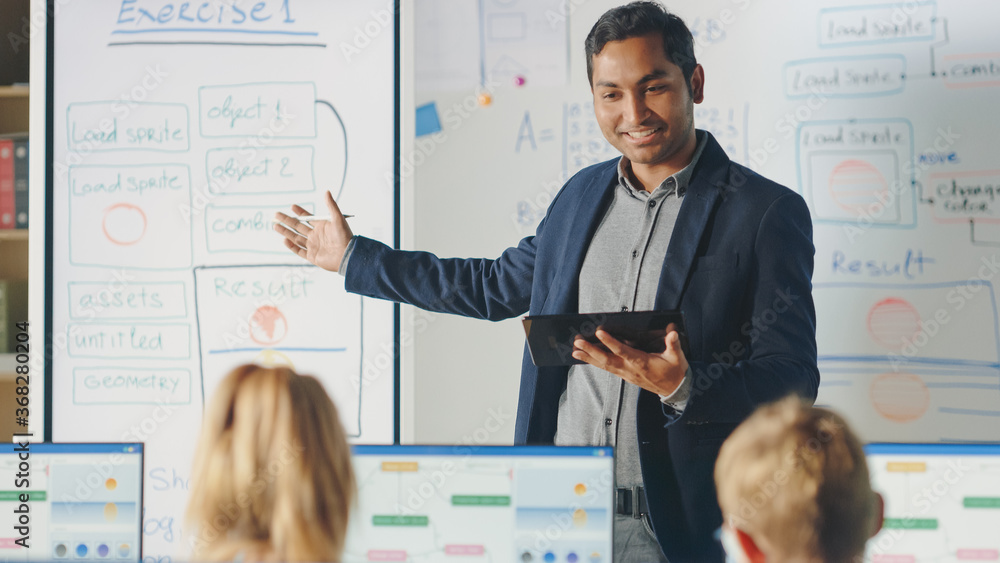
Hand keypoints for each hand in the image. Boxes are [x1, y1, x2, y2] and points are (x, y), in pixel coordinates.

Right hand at [274, 191, 353, 271]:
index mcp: (322, 227)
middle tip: (276, 215)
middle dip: (287, 221)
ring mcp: (313, 246)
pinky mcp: (312, 256)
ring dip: (285, 232)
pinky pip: (299, 251)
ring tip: (275, 225)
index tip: (291, 206)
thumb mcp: (338, 218)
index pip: (307, 218)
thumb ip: (331, 205)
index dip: (299, 212)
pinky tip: (284, 240)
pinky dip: (291, 246)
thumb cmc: (345, 236)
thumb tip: (327, 192)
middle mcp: (316, 236)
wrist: (348, 254)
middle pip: (298, 227)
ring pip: (296, 238)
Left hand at [572, 323, 688, 395]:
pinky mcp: (625, 376)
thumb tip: (672, 331)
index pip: (623, 351)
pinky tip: (586, 358)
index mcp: (642, 362)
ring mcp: (626, 374)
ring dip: (588, 358)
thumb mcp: (677, 357)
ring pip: (604, 365)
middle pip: (607, 360)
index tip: (599, 332)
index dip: (610, 342)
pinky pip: (607, 368)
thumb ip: (673, 344)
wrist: (675, 390)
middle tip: (577, 342)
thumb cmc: (675, 371)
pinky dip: (595, 363)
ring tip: (574, 350)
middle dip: (591, 351)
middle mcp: (630, 369)